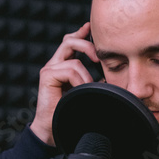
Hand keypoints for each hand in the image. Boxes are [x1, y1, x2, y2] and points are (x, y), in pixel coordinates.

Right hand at [29, 22, 98, 145]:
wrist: (51, 131)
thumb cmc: (68, 114)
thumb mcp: (86, 94)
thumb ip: (94, 82)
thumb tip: (110, 78)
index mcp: (62, 67)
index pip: (70, 43)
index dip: (81, 34)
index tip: (90, 27)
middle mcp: (55, 65)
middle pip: (69, 41)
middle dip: (86, 44)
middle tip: (97, 57)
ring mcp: (50, 69)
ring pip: (72, 57)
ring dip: (86, 74)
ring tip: (89, 88)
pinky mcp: (47, 76)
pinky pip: (69, 69)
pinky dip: (79, 80)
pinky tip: (80, 91)